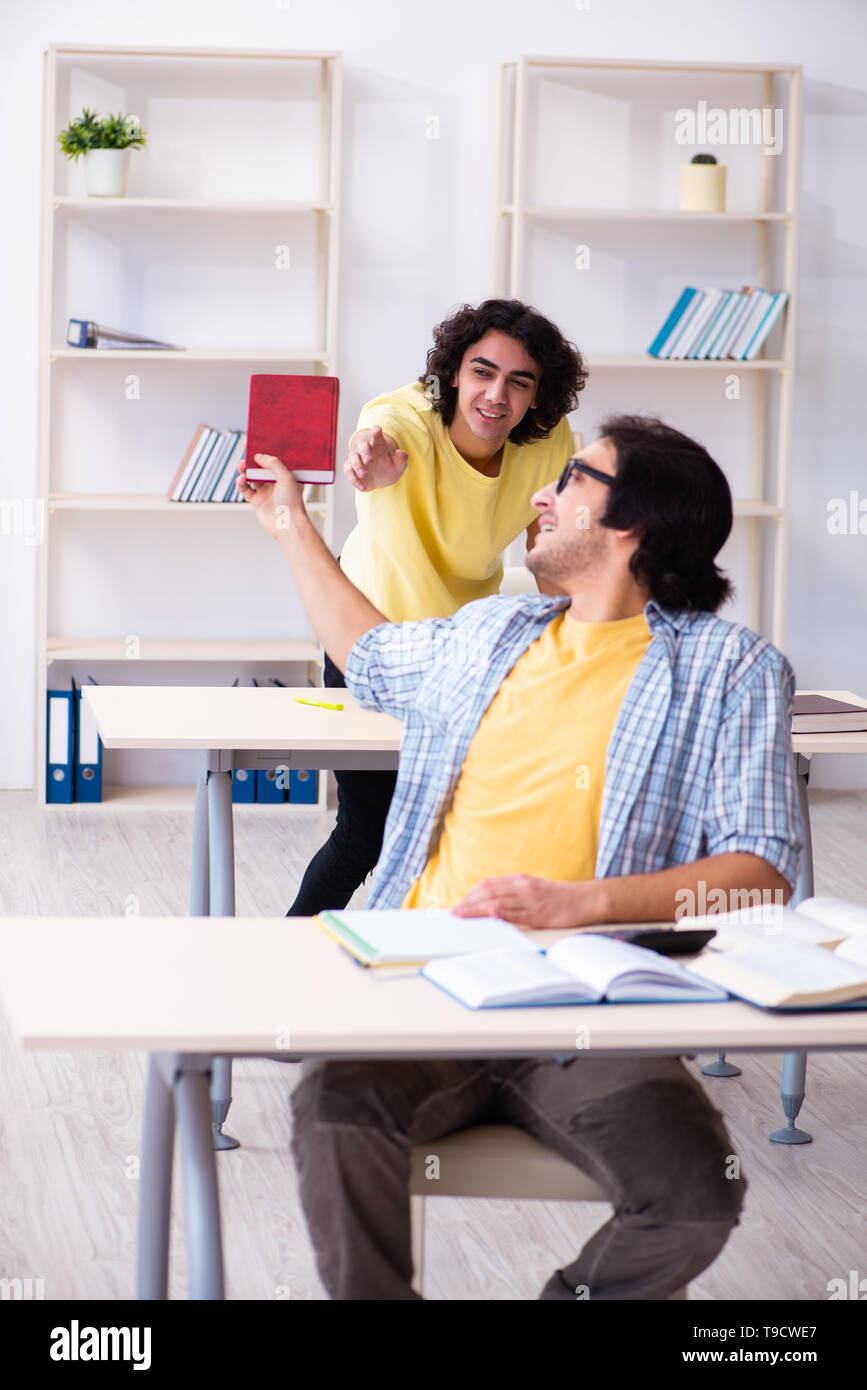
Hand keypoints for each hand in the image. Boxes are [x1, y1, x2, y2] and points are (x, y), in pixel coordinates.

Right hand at [237, 454, 304, 540]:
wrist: (287, 525)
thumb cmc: (292, 503)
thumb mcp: (286, 477)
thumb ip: (273, 464)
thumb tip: (260, 456)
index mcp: (287, 476)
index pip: (275, 460)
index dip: (266, 451)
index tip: (256, 443)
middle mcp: (276, 483)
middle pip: (261, 467)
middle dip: (253, 460)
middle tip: (246, 452)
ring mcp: (266, 492)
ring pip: (252, 477)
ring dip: (246, 470)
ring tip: (242, 466)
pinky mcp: (257, 501)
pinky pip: (246, 489)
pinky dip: (242, 484)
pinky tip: (241, 479)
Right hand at [344, 426, 407, 491]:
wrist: (379, 482)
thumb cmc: (388, 470)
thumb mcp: (398, 467)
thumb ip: (402, 460)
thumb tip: (401, 452)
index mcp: (378, 445)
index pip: (377, 436)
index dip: (376, 431)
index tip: (376, 430)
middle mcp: (366, 449)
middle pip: (362, 445)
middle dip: (364, 452)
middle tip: (369, 461)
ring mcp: (357, 458)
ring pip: (352, 457)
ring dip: (357, 465)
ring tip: (364, 475)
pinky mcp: (350, 468)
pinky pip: (348, 471)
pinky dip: (354, 479)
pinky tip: (362, 487)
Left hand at [451, 875, 604, 930]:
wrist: (587, 899)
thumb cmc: (561, 897)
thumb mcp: (535, 890)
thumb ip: (516, 894)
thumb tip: (493, 905)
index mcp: (521, 880)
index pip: (489, 884)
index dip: (471, 894)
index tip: (459, 903)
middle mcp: (523, 887)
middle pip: (488, 891)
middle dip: (468, 902)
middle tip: (453, 912)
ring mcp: (530, 900)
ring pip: (496, 902)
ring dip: (475, 909)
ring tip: (461, 916)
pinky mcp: (539, 913)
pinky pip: (515, 914)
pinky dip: (498, 915)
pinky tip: (486, 916)